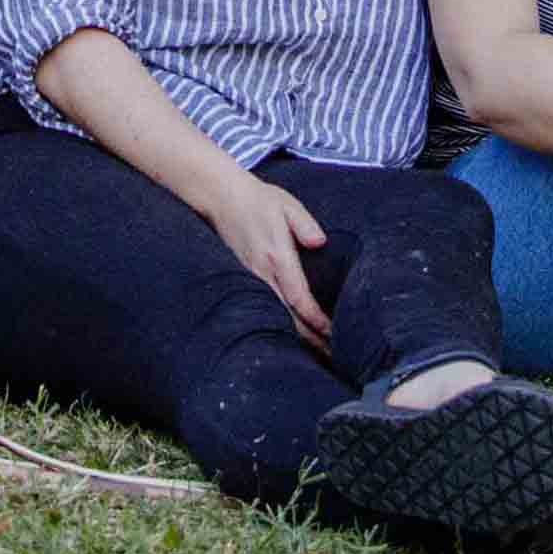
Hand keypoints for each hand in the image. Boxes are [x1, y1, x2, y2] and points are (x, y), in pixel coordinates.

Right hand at [209, 170, 330, 344]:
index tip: (331, 332)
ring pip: (274, 316)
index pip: (298, 297)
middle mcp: (262, 273)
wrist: (220, 197)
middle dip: (309, 338)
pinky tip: (290, 334)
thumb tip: (320, 242)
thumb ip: (305, 224)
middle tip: (332, 356)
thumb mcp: (286, 204)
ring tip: (316, 353)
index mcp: (276, 257)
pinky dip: (279, 324)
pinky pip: (264, 308)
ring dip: (295, 336)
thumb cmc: (257, 199)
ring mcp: (250, 279)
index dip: (314, 319)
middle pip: (287, 316)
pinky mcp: (244, 279)